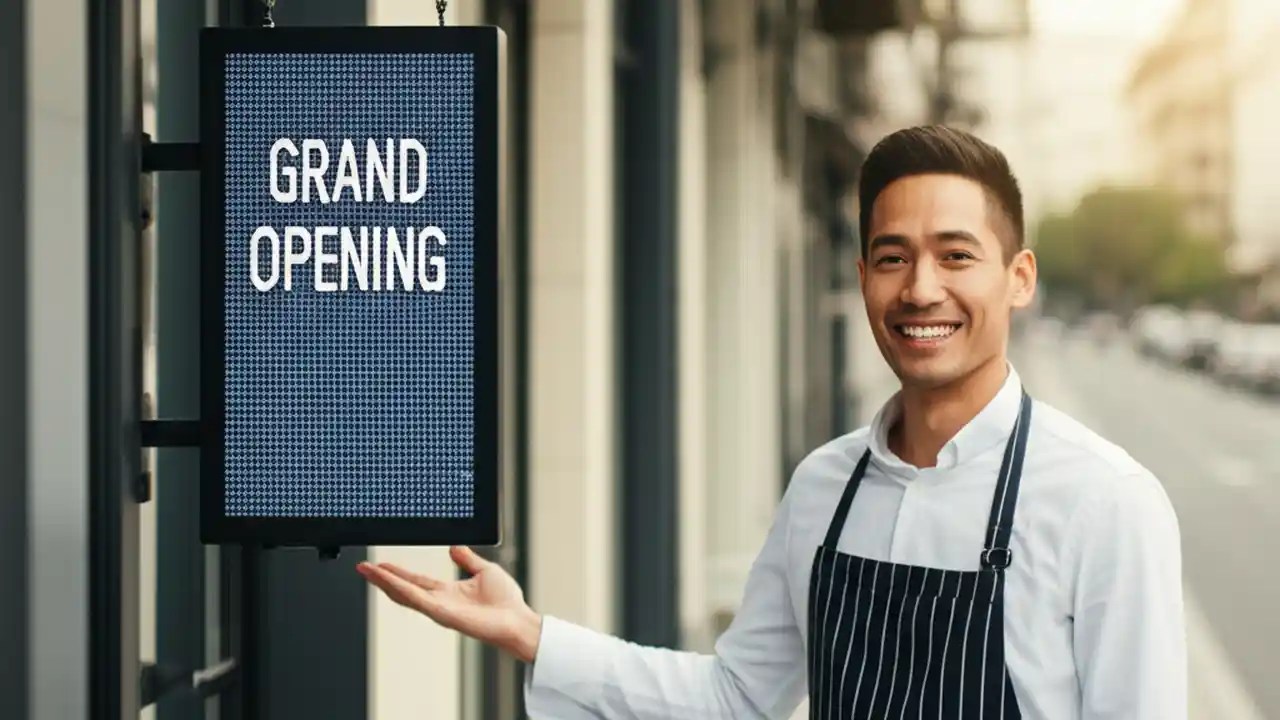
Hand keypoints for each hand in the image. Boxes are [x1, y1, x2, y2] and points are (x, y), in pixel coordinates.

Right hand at [356, 546, 542, 663]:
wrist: (518, 620)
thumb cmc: (506, 602)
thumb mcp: (485, 571)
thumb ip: (468, 560)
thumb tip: (455, 548)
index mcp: (448, 592)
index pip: (416, 581)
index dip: (397, 573)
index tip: (380, 565)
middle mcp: (439, 602)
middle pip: (404, 588)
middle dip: (382, 578)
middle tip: (363, 568)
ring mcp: (439, 609)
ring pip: (405, 594)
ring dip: (384, 582)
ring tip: (367, 571)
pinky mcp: (443, 614)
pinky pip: (417, 599)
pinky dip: (401, 589)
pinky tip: (387, 580)